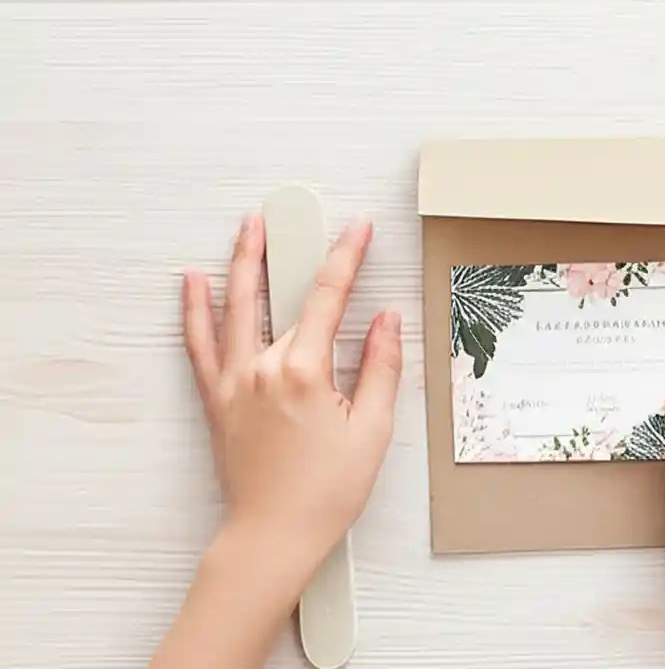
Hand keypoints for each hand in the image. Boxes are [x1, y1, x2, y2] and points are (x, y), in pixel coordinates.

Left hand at [182, 214, 402, 559]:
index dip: (347, 257)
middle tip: (293, 215)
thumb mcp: (373, 429)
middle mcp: (262, 367)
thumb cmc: (325, 492)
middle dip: (285, 247)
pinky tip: (193, 283)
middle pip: (274, 291)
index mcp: (304, 371)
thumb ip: (380, 367)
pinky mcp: (216, 399)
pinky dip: (195, 310)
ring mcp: (233, 381)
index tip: (358, 230)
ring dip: (239, 262)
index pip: (329, 297)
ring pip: (232, 306)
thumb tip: (385, 321)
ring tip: (247, 229)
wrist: (274, 535)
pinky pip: (199, 344)